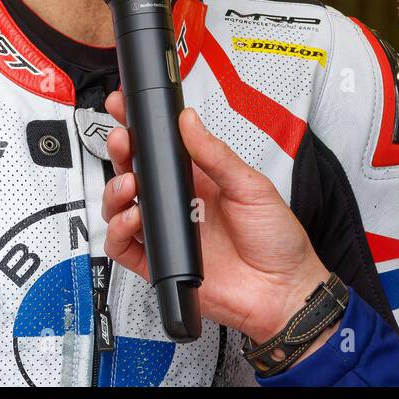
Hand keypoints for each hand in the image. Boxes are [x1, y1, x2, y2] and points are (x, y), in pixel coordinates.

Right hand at [101, 90, 330, 344]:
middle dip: (120, 153)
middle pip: (134, 173)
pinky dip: (117, 232)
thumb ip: (216, 155)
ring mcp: (167, 233)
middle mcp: (178, 205)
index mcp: (199, 179)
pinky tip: (132, 220)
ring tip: (129, 185)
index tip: (124, 107)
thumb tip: (189, 121)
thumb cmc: (277, 240)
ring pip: (120, 208)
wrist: (283, 291)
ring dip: (116, 192)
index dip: (139, 128)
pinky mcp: (160, 263)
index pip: (160, 148)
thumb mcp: (251, 186)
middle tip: (121, 141)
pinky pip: (123, 247)